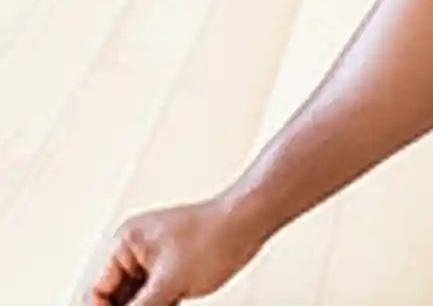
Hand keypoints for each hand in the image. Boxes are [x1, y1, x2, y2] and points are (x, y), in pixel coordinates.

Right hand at [84, 199, 264, 305]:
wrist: (249, 222)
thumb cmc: (214, 236)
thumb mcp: (170, 283)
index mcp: (125, 244)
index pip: (97, 290)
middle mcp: (136, 248)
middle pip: (116, 295)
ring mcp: (156, 257)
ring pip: (138, 297)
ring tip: (167, 304)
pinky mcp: (174, 266)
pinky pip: (156, 294)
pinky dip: (159, 305)